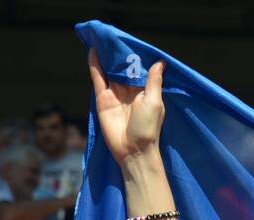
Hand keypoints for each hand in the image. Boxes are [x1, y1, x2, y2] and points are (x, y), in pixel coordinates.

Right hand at [88, 48, 165, 163]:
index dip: (135, 57)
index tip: (130, 41)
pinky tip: (93, 52)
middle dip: (118, 54)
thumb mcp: (154, 102)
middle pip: (122, 69)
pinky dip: (95, 66)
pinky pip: (98, 79)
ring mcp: (116, 94)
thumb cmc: (148, 128)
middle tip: (113, 35)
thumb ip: (154, 82)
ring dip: (106, 57)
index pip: (139, 70)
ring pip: (109, 72)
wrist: (133, 150)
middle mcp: (130, 91)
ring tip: (101, 39)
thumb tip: (160, 62)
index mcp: (145, 91)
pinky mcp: (103, 99)